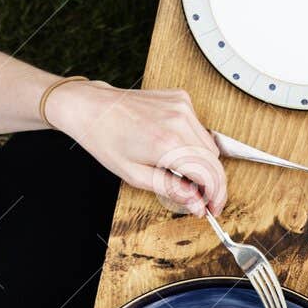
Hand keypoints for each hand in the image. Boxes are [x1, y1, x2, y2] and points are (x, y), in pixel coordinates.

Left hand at [44, 79, 225, 214]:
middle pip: (215, 161)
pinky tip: (176, 146)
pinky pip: (200, 129)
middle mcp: (179, 122)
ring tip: (184, 173)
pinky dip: (194, 143)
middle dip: (213, 183)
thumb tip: (198, 205)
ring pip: (211, 146)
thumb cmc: (106, 140)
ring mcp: (182, 107)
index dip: (215, 196)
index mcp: (167, 144)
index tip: (213, 208)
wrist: (91, 106)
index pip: (210, 175)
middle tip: (203, 199)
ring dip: (204, 163)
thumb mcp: (135, 175)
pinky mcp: (182, 99)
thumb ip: (172, 190)